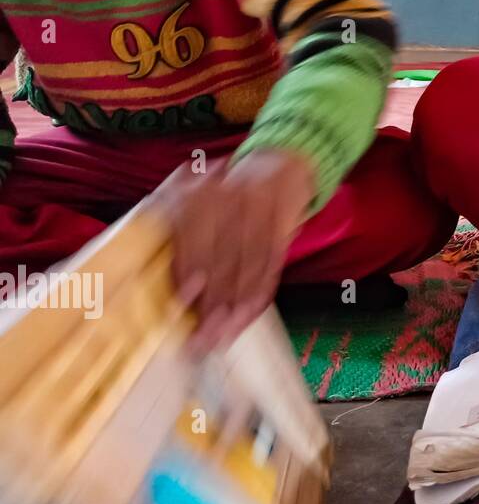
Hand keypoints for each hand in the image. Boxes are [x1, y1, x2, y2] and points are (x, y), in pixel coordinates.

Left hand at [148, 148, 315, 353]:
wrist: (280, 165)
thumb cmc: (225, 194)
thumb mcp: (196, 201)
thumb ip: (179, 237)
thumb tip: (167, 289)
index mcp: (201, 192)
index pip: (193, 238)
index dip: (189, 274)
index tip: (184, 305)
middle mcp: (233, 198)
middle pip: (223, 257)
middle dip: (214, 303)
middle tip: (203, 339)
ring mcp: (264, 211)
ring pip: (249, 266)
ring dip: (237, 307)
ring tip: (224, 337)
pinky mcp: (286, 224)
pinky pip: (272, 265)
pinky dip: (260, 294)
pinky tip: (248, 316)